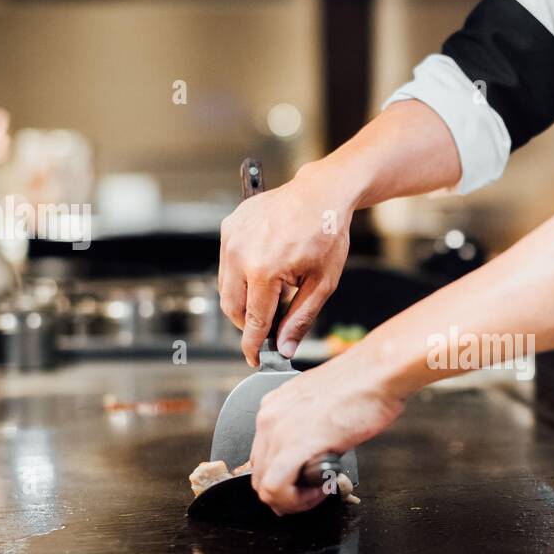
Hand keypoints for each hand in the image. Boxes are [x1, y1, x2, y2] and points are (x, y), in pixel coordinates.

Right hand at [218, 165, 352, 365]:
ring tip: (275, 291)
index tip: (255, 360)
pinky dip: (241, 275)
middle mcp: (240, 254)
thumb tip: (284, 349)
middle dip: (248, 323)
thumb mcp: (323, 283)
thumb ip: (300, 318)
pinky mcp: (229, 228)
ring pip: (226, 288)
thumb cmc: (327, 235)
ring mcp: (231, 238)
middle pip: (232, 308)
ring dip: (244, 300)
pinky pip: (227, 264)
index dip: (253, 345)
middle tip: (270, 325)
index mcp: (264, 271)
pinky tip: (267, 268)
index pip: (253, 321)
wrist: (321, 193)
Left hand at [248, 351, 404, 514]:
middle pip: (259, 474)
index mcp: (275, 405)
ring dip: (292, 499)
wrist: (379, 372)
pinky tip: (319, 490)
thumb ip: (310, 429)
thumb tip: (314, 452)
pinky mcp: (295, 445)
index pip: (262, 456)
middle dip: (286, 493)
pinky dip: (296, 500)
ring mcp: (279, 431)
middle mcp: (270, 417)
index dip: (283, 476)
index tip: (305, 480)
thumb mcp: (323, 405)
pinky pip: (277, 488)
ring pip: (264, 487)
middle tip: (312, 492)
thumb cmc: (363, 384)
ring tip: (318, 492)